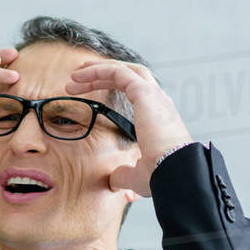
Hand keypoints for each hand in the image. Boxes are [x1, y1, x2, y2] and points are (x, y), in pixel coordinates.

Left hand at [64, 60, 192, 197]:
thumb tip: (115, 179)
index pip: (133, 91)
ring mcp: (153, 94)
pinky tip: (81, 77)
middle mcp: (158, 101)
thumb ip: (124, 174)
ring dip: (97, 70)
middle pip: (127, 76)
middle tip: (76, 79)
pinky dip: (99, 70)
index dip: (109, 87)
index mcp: (157, 115)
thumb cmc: (162, 174)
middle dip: (101, 75)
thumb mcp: (137, 175)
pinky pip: (118, 72)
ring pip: (123, 70)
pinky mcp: (145, 93)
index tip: (85, 92)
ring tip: (74, 76)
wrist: (174, 170)